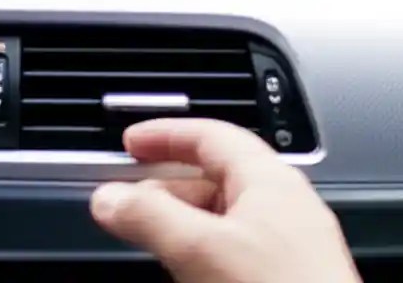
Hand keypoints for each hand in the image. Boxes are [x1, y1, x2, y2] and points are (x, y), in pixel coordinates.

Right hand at [90, 119, 359, 282]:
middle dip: (166, 185)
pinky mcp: (291, 280)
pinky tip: (188, 270)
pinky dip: (203, 249)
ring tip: (150, 238)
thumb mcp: (200, 250)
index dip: (166, 134)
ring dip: (182, 220)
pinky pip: (237, 249)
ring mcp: (292, 247)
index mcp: (271, 183)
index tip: (130, 144)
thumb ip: (149, 217)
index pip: (212, 135)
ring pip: (226, 216)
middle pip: (217, 176)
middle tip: (129, 199)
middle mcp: (286, 208)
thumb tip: (110, 198)